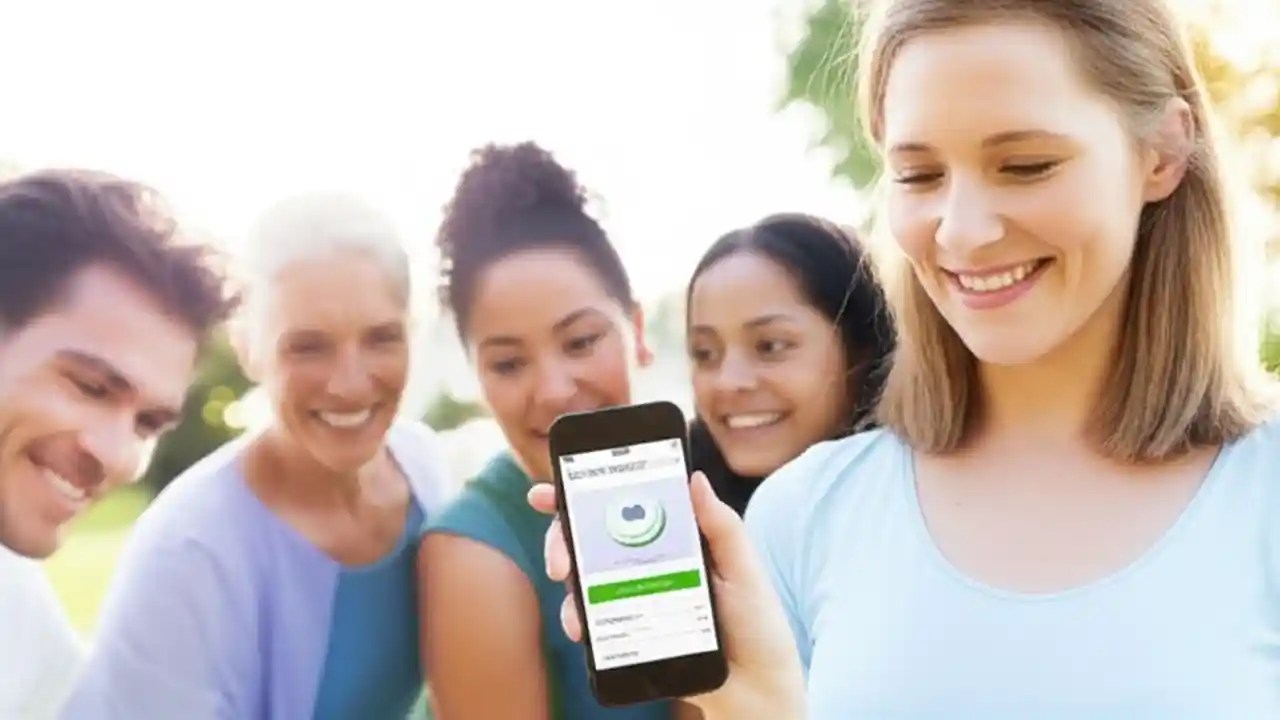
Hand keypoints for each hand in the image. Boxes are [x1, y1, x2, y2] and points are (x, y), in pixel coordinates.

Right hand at [527, 472, 805, 719]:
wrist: (756, 688)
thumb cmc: (756, 623)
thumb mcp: (744, 569)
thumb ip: (722, 525)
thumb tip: (695, 478)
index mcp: (671, 538)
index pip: (622, 506)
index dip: (580, 494)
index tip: (547, 493)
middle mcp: (645, 563)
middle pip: (590, 539)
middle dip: (561, 541)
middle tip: (560, 560)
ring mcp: (633, 597)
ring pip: (582, 580)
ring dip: (566, 587)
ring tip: (571, 598)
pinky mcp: (628, 632)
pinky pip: (592, 621)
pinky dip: (577, 621)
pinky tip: (582, 630)